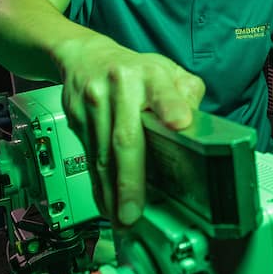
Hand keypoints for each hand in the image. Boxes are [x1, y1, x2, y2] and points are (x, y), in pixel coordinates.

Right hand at [54, 34, 204, 225]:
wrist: (83, 55)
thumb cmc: (133, 69)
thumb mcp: (167, 70)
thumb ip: (187, 95)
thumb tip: (195, 127)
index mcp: (150, 74)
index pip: (163, 90)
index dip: (171, 106)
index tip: (180, 124)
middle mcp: (120, 86)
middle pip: (126, 137)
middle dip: (130, 179)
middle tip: (134, 210)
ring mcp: (94, 102)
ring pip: (103, 153)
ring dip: (111, 190)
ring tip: (121, 218)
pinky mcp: (77, 118)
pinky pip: (90, 157)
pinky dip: (98, 184)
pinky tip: (105, 203)